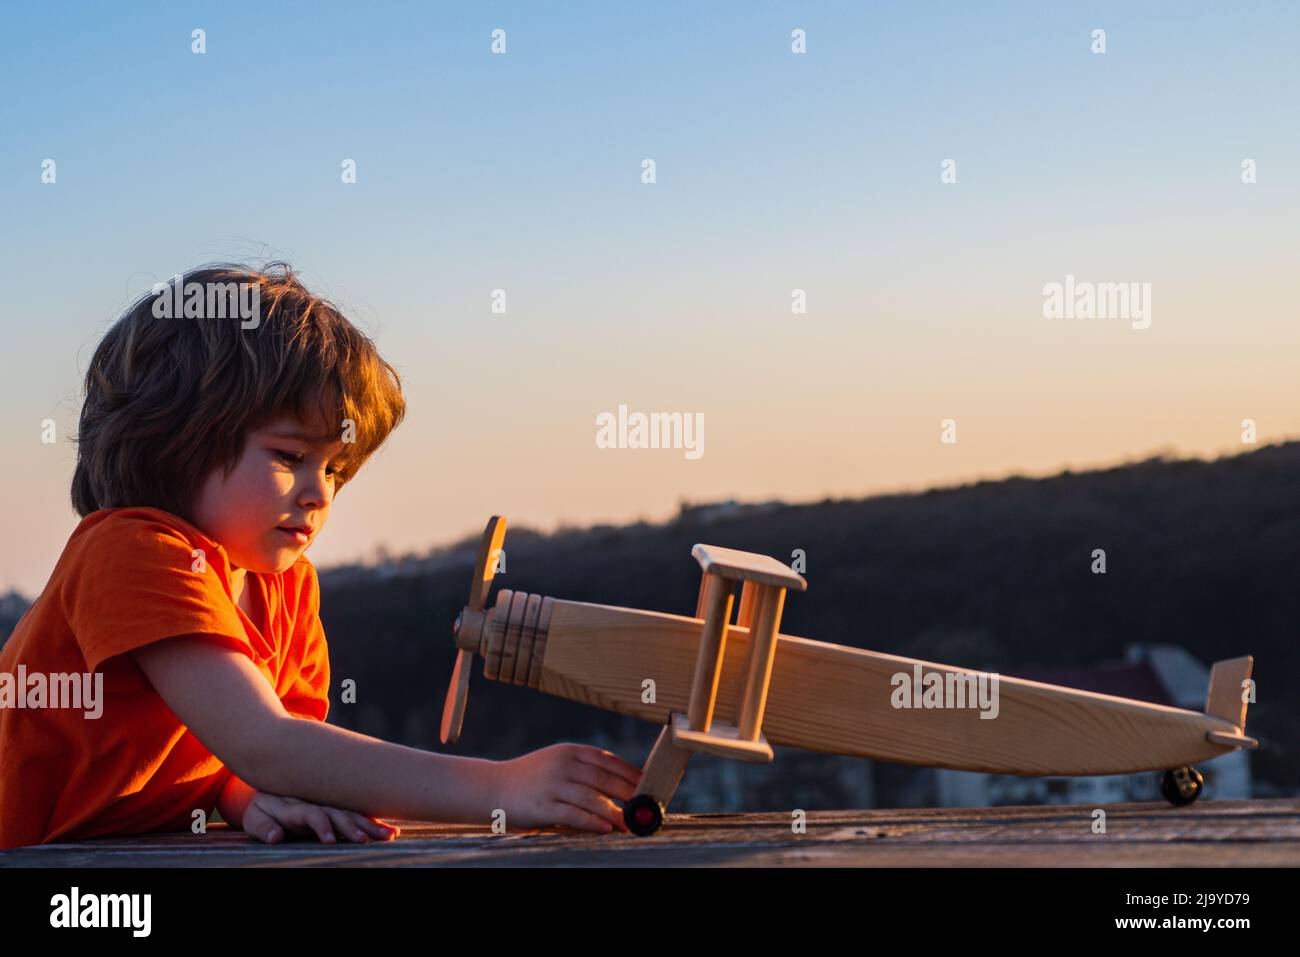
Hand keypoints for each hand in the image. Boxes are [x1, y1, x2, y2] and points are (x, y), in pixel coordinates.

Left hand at [242, 792, 400, 844]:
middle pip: (338, 812)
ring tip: (389, 835)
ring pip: (352, 812)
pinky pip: (357, 814)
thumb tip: (276, 837)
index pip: (311, 813)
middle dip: (354, 826)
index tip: (330, 840)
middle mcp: (317, 801)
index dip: (321, 826)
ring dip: (370, 824)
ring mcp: (329, 803)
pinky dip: (373, 822)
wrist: (270, 785)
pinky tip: (391, 829)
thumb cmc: (261, 810)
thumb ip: (264, 827)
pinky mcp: (337, 807)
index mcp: (295, 804)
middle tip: (368, 840)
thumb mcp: (255, 818)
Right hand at [494, 743, 643, 833]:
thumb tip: (620, 786)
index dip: (629, 772)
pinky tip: (606, 828)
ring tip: (631, 824)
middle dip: (628, 794)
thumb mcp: (557, 763)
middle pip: (604, 779)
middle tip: (645, 807)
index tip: (647, 784)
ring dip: (615, 812)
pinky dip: (592, 821)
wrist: (493, 786)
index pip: (607, 760)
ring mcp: (552, 784)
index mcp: (569, 751)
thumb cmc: (532, 778)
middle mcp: (562, 764)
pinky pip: (574, 814)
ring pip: (592, 798)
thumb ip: (584, 770)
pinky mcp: (542, 805)